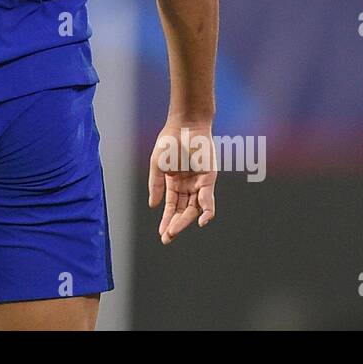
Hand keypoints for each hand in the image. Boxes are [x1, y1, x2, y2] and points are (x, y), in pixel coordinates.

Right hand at [148, 119, 217, 244]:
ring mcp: (199, 183)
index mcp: (173, 183)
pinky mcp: (209, 179)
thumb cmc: (169, 141)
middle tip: (167, 238)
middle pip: (181, 210)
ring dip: (185, 220)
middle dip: (174, 225)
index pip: (170, 206)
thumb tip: (153, 206)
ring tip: (174, 230)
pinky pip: (208, 199)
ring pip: (193, 208)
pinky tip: (200, 221)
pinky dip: (206, 211)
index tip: (162, 235)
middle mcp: (187, 185)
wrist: (186, 125)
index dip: (166, 220)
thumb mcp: (157, 165)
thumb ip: (155, 185)